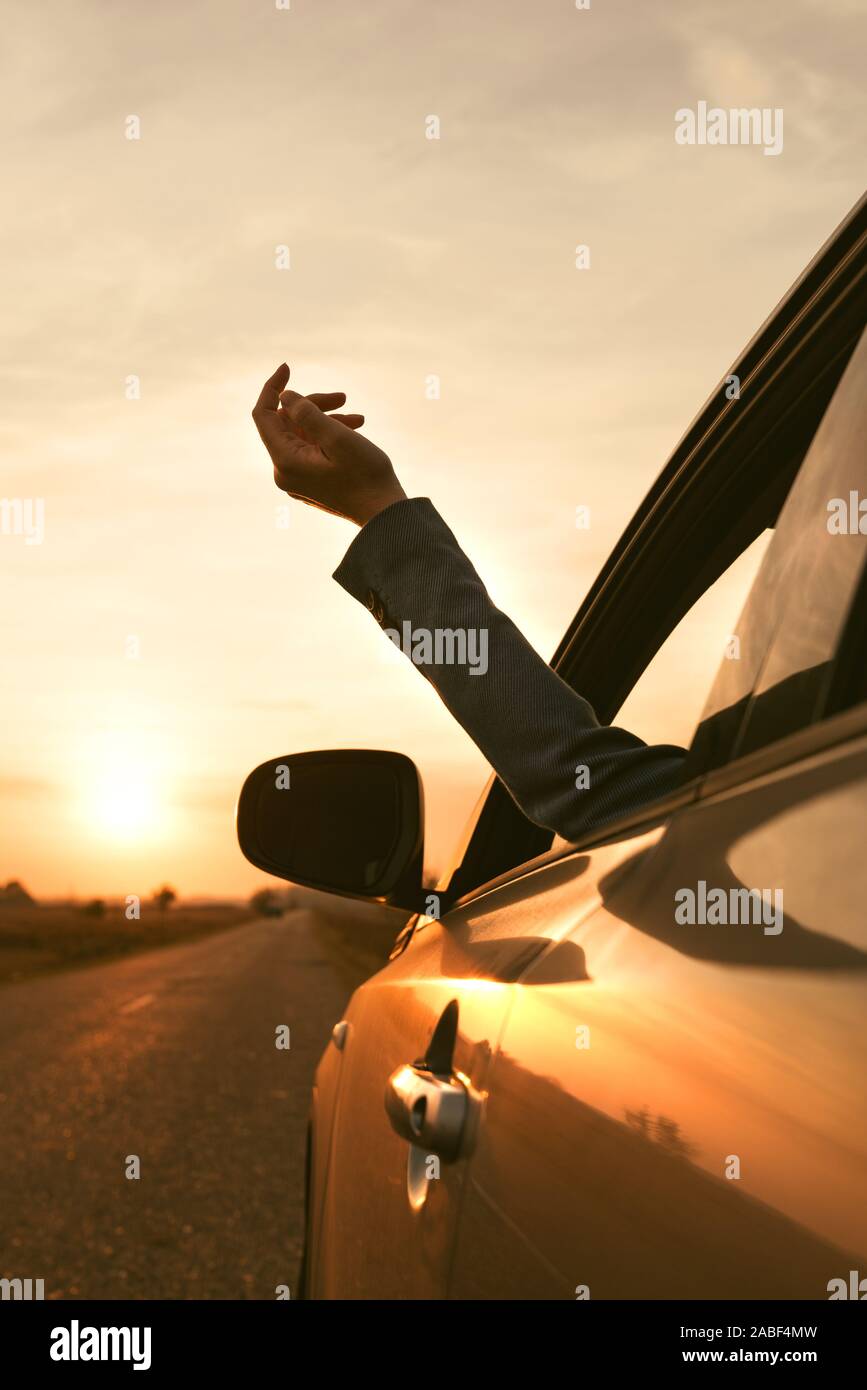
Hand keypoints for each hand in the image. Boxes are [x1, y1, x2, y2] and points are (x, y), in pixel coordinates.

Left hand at [252, 363, 406, 525]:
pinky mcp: (309, 480)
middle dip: (313, 404)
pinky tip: (354, 428)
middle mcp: (285, 472)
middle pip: (286, 423)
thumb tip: (285, 396)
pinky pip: (311, 448)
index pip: (263, 416)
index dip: (272, 388)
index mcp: (285, 462)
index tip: (287, 367)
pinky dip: (329, 434)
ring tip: (357, 418)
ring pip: (302, 434)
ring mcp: (297, 478)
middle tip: (343, 397)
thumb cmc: (366, 476)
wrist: (384, 513)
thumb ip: (308, 413)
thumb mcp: (338, 437)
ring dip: (326, 418)